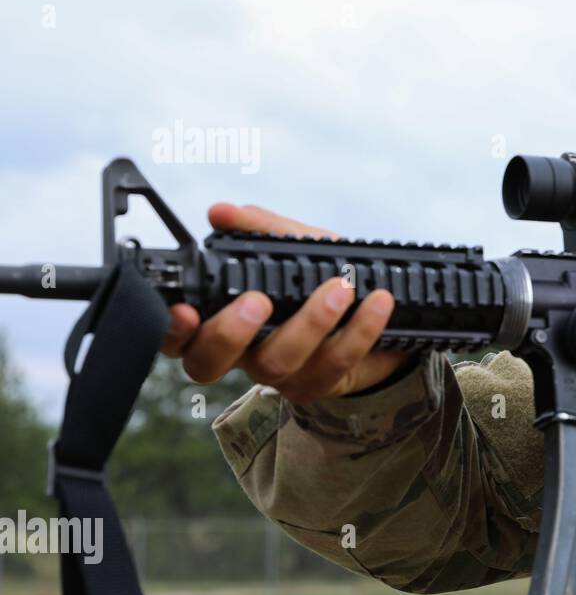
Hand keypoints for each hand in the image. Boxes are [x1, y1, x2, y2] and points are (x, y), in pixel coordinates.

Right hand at [161, 203, 411, 403]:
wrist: (384, 315)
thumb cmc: (324, 279)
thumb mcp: (295, 245)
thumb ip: (260, 228)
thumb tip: (222, 211)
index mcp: (223, 319)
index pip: (178, 335)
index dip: (172, 330)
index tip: (186, 311)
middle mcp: (244, 352)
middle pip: (210, 363)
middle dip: (230, 333)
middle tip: (258, 301)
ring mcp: (282, 373)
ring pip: (279, 362)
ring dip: (310, 323)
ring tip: (340, 289)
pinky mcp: (322, 383)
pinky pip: (335, 363)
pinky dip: (360, 330)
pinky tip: (378, 302)